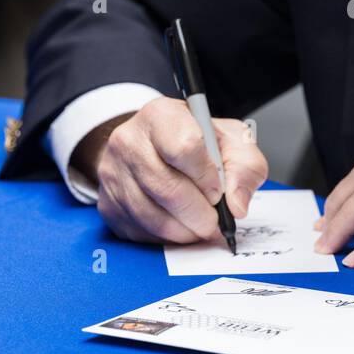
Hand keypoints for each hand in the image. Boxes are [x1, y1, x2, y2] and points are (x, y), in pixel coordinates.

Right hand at [79, 97, 266, 243]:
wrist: (155, 146)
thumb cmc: (197, 141)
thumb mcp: (231, 140)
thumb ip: (246, 167)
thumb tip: (237, 205)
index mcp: (161, 115)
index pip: (184, 147)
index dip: (207, 176)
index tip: (217, 188)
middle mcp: (129, 140)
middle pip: (168, 189)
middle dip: (200, 214)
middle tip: (214, 220)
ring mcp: (113, 173)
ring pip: (153, 216)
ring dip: (186, 231)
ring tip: (200, 226)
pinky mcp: (107, 203)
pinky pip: (140, 232)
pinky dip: (167, 238)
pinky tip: (180, 227)